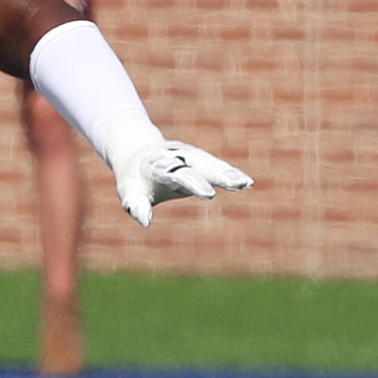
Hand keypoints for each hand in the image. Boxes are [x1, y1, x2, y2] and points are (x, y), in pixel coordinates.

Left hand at [107, 129, 253, 227]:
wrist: (137, 154)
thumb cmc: (135, 180)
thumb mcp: (130, 192)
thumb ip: (137, 205)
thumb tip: (145, 223)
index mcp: (155, 163)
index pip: (174, 172)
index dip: (193, 182)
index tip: (210, 195)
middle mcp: (175, 156)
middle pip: (197, 163)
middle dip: (215, 173)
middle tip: (234, 184)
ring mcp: (188, 157)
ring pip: (209, 163)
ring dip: (228, 173)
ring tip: (246, 183)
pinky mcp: (198, 162)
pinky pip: (215, 168)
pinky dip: (230, 175)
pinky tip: (247, 183)